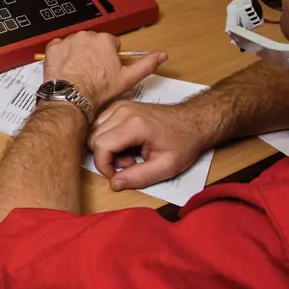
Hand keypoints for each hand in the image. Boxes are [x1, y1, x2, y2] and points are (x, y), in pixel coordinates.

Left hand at [42, 32, 166, 111]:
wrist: (72, 96)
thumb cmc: (98, 89)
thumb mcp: (127, 78)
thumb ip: (146, 64)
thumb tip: (161, 55)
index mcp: (105, 40)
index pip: (111, 44)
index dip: (109, 58)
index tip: (105, 69)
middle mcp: (87, 36)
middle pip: (93, 43)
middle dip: (93, 54)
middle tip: (93, 72)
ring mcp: (68, 40)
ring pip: (76, 44)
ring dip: (77, 54)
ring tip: (79, 71)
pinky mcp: (53, 47)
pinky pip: (59, 47)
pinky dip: (62, 55)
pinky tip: (66, 68)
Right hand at [89, 100, 220, 190]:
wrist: (195, 121)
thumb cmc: (184, 142)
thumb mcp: (166, 167)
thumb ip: (139, 177)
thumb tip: (114, 183)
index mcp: (134, 125)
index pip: (100, 147)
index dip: (104, 167)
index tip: (118, 176)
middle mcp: (122, 111)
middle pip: (93, 139)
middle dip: (106, 158)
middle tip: (130, 164)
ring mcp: (120, 106)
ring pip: (94, 131)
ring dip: (106, 148)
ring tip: (130, 155)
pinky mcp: (119, 106)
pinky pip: (101, 124)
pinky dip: (108, 138)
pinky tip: (127, 145)